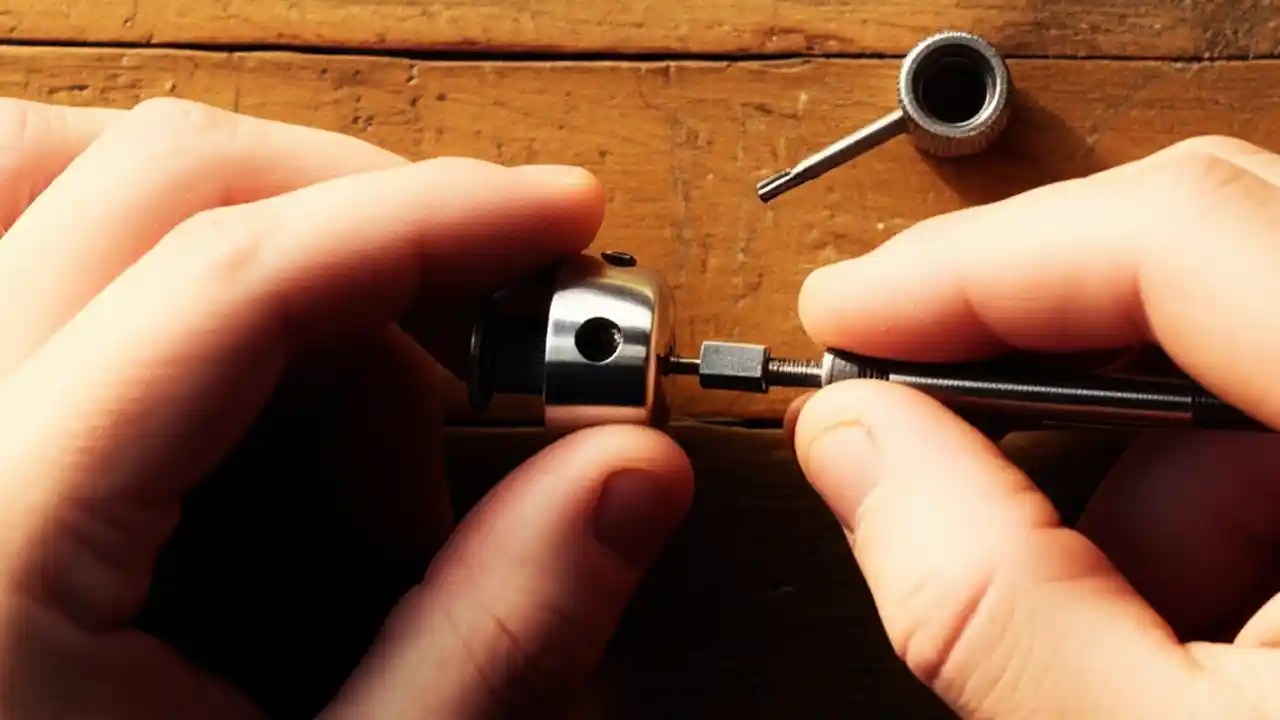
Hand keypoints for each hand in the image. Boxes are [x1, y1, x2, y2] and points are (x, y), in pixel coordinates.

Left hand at [0, 98, 692, 717]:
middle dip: (362, 215)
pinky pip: (17, 239)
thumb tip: (625, 477)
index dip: (425, 224)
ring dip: (233, 212)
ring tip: (351, 333)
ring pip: (53, 175)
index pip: (234, 281)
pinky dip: (136, 239)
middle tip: (485, 306)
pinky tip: (225, 337)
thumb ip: (492, 639)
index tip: (550, 222)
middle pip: (157, 187)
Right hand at [792, 136, 1279, 717]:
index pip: (1184, 236)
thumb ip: (984, 596)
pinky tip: (1223, 637)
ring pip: (1248, 357)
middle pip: (1215, 260)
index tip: (857, 314)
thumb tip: (859, 445)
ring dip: (1151, 484)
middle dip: (1044, 366)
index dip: (982, 262)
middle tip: (926, 435)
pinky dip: (1226, 515)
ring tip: (1142, 629)